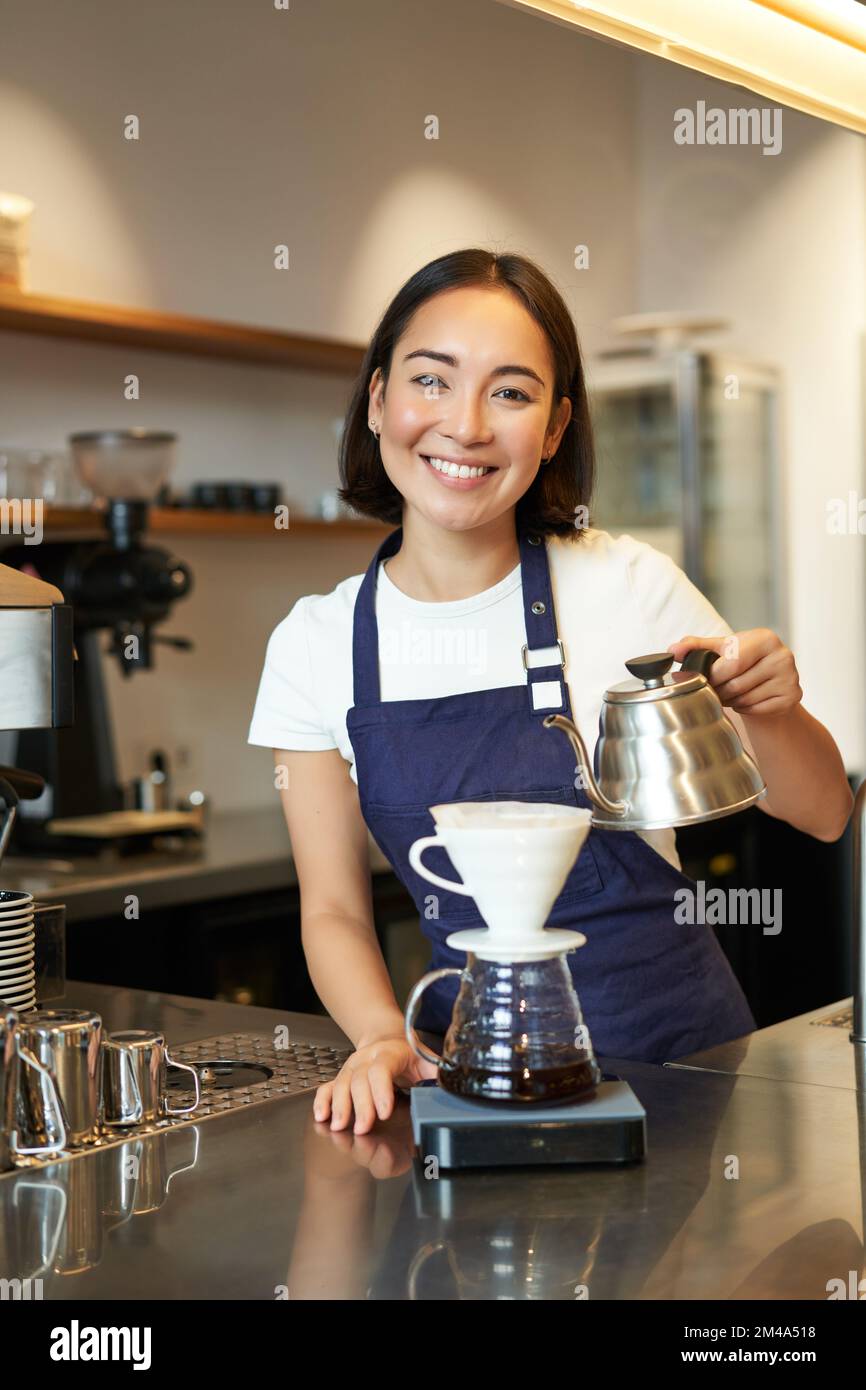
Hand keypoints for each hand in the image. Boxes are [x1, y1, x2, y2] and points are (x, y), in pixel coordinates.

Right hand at [313, 1036, 438, 1134]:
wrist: (386, 1035)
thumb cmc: (409, 1053)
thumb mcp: (426, 1060)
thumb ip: (438, 1072)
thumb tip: (452, 1084)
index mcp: (390, 1053)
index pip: (382, 1069)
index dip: (381, 1091)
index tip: (384, 1112)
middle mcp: (367, 1058)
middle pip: (359, 1080)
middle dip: (361, 1106)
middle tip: (363, 1128)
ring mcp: (351, 1067)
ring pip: (342, 1084)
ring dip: (340, 1106)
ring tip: (340, 1126)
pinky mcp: (342, 1076)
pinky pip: (328, 1087)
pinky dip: (323, 1101)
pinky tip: (322, 1115)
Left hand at [667, 629, 802, 716]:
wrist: (772, 678)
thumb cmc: (744, 660)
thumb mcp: (723, 648)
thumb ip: (696, 646)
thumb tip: (672, 650)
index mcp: (765, 638)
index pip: (732, 662)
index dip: (714, 676)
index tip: (706, 680)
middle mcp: (782, 656)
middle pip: (738, 684)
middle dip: (720, 691)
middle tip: (715, 691)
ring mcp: (790, 677)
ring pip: (746, 699)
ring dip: (731, 701)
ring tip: (729, 695)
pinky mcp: (793, 697)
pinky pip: (758, 709)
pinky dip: (745, 708)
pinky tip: (744, 701)